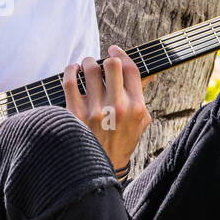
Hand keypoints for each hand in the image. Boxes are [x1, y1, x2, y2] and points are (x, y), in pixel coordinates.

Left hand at [62, 46, 153, 171]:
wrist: (99, 169)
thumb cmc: (121, 142)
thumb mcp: (140, 123)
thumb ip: (141, 97)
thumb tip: (150, 74)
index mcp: (136, 108)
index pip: (131, 69)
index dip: (122, 54)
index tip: (114, 49)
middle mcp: (118, 108)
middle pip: (112, 64)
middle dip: (105, 58)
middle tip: (100, 61)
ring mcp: (96, 111)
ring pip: (90, 68)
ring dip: (87, 62)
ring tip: (85, 65)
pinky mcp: (75, 114)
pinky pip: (70, 81)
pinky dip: (70, 70)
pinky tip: (73, 71)